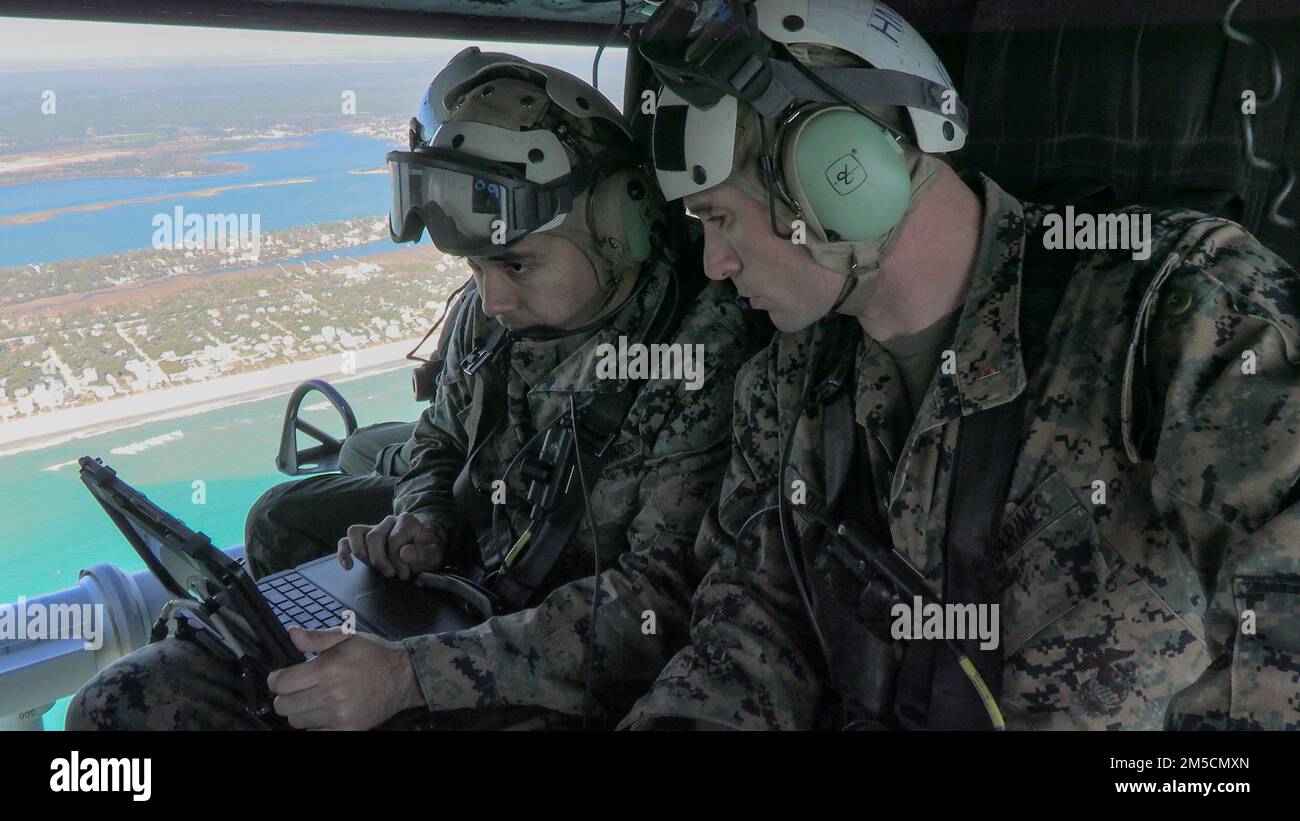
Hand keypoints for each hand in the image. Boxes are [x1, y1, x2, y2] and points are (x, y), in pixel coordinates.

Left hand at [267, 627, 423, 729]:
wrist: (403, 677)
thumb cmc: (374, 654)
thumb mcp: (348, 636)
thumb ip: (317, 637)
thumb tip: (292, 634)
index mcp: (328, 669)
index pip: (282, 683)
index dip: (276, 679)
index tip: (281, 677)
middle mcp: (331, 694)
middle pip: (284, 706)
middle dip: (285, 696)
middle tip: (296, 688)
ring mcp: (339, 715)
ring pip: (296, 721)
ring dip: (299, 710)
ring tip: (311, 699)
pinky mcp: (346, 729)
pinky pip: (314, 733)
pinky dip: (313, 724)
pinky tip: (322, 712)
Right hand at [338, 513, 445, 579]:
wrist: (423, 548)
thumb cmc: (426, 551)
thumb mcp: (433, 555)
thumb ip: (422, 553)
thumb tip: (404, 554)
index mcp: (407, 521)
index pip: (393, 540)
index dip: (397, 561)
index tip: (404, 574)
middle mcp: (389, 520)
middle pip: (373, 537)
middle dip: (380, 560)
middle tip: (391, 574)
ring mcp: (373, 527)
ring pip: (355, 533)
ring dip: (363, 555)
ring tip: (375, 568)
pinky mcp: (363, 537)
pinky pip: (345, 540)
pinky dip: (343, 553)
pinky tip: (348, 567)